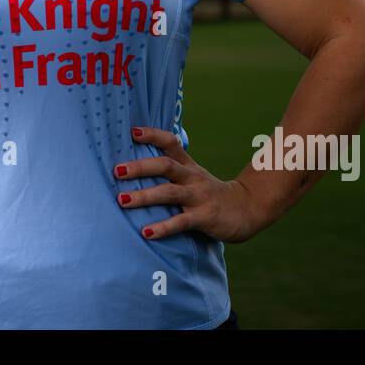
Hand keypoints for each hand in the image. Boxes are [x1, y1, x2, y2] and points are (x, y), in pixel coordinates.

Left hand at [114, 126, 265, 243]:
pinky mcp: (205, 217)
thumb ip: (172, 170)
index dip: (152, 135)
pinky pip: (181, 222)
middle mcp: (192, 178)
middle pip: (165, 166)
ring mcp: (199, 197)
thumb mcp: (194, 176)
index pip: (171, 143)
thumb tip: (135, 166)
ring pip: (169, 193)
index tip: (132, 131)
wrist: (247, 209)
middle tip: (117, 171)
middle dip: (140, 167)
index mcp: (189, 165)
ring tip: (122, 200)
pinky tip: (146, 233)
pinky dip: (163, 227)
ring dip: (144, 196)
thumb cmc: (211, 193)